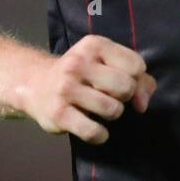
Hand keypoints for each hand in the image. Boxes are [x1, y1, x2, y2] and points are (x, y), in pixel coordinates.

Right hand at [13, 34, 155, 143]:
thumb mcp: (107, 64)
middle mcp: (78, 63)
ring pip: (112, 110)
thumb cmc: (82, 75)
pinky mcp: (58, 113)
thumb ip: (138, 78)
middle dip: (125, 97)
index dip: (137, 79)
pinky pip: (93, 131)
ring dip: (113, 114)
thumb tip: (142, 104)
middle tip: (112, 96)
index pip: (136, 65)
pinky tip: (95, 129)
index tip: (125, 83)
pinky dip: (100, 135)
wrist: (36, 85)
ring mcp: (66, 88)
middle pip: (126, 87)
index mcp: (94, 45)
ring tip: (101, 109)